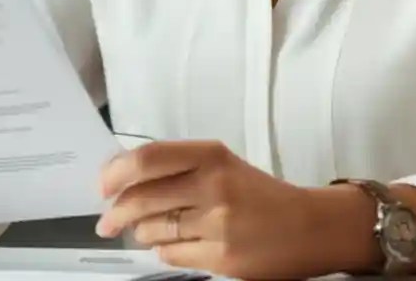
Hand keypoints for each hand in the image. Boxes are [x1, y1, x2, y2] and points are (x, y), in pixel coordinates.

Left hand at [95, 140, 320, 279]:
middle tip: (107, 222)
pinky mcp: (223, 258)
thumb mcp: (222, 165)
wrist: (311, 227)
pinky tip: (173, 245)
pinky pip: (171, 255)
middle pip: (142, 198)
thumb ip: (176, 167)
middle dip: (115, 213)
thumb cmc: (259, 194)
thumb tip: (121, 179)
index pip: (147, 159)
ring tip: (148, 231)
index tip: (103, 187)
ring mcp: (218, 224)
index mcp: (211, 155)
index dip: (115, 173)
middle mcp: (213, 186)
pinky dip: (164, 251)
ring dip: (141, 233)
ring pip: (152, 230)